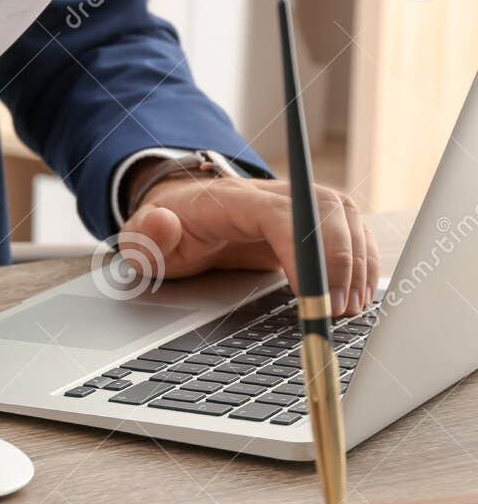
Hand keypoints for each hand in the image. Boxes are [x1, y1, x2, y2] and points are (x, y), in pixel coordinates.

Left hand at [119, 172, 380, 316]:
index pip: (278, 212)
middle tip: (336, 310)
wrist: (176, 218)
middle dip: (339, 260)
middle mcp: (266, 193)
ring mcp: (292, 203)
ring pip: (343, 215)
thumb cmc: (163, 234)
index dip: (302, 249)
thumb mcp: (140, 240)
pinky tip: (358, 292)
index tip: (310, 293)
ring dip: (357, 261)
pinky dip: (362, 259)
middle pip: (321, 209)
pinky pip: (349, 229)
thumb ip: (146, 237)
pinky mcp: (308, 220)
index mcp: (226, 199)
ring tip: (350, 307)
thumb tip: (162, 223)